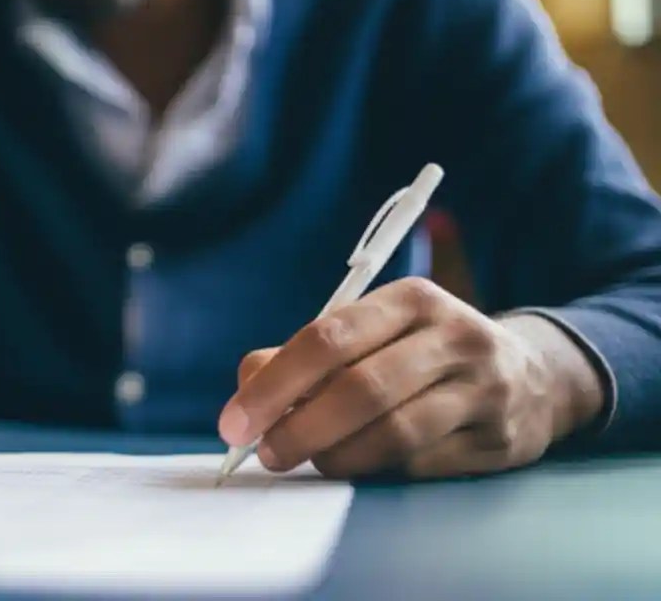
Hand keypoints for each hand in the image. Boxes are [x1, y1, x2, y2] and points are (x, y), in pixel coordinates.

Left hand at [219, 278, 604, 478]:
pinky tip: (356, 467)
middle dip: (298, 427)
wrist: (535, 377)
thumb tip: (248, 383)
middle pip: (359, 388)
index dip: (274, 383)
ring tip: (309, 461)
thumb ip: (305, 353)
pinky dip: (375, 470)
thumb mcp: (373, 332)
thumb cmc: (424, 353)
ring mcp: (483, 390)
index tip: (234, 421)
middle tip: (266, 453)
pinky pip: (420, 464)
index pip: (328, 337)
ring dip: (335, 455)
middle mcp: (454, 337)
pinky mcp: (498, 440)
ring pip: (392, 432)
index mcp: (412, 299)